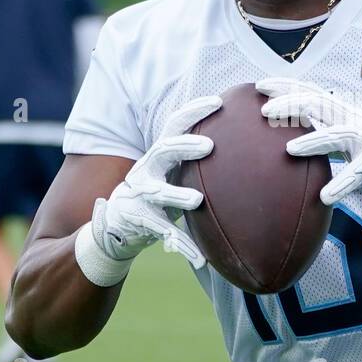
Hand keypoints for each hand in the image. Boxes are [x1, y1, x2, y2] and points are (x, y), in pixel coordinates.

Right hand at [89, 95, 220, 268]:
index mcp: (159, 154)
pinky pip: (163, 233)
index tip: (218, 102)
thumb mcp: (174, 173)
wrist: (117, 226)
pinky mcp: (140, 221)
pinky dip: (182, 245)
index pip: (175, 125)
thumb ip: (196, 160)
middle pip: (163, 151)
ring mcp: (141, 196)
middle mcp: (147, 170)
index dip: (194, 111)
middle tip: (208, 146)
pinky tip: (199, 259)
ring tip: (196, 200)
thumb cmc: (158, 194)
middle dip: (184, 147)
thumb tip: (245, 143)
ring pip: (159, 193)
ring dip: (177, 196)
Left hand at [256, 77, 361, 205]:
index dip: (286, 85)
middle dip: (291, 104)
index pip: (311, 91)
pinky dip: (343, 185)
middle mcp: (353, 118)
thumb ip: (323, 129)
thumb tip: (289, 131)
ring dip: (312, 142)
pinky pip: (359, 172)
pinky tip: (326, 197)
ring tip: (289, 151)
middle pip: (319, 104)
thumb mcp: (345, 135)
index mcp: (342, 111)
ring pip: (337, 134)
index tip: (259, 85)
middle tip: (264, 111)